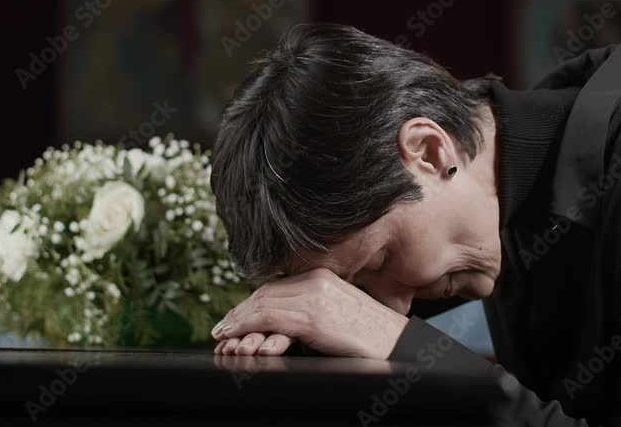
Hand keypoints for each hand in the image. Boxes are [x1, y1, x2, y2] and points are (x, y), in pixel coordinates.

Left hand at [211, 268, 409, 359]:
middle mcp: (316, 281)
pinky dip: (245, 326)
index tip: (237, 316)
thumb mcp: (342, 312)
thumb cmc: (374, 335)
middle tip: (223, 328)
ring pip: (263, 305)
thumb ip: (318, 308)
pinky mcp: (312, 317)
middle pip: (266, 293)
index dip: (253, 302)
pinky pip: (269, 318)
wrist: (397, 344)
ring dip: (237, 321)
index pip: (278, 286)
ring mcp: (314, 297)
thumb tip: (295, 322)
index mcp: (323, 276)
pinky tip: (233, 336)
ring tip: (223, 335)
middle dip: (241, 312)